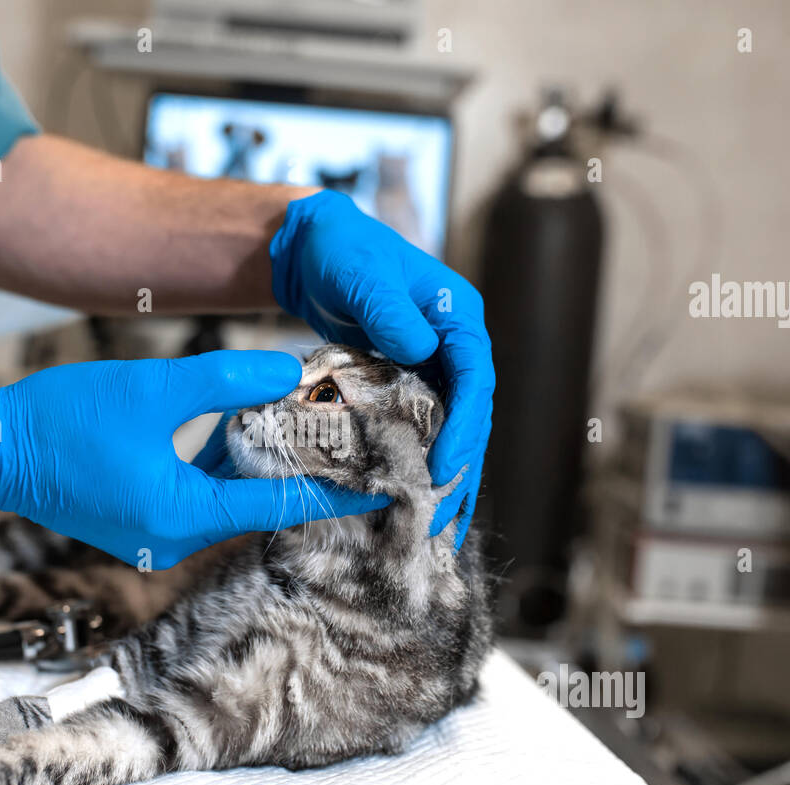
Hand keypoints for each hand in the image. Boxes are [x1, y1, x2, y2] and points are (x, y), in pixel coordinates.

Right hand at [0, 351, 388, 568]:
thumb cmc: (61, 421)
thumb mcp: (153, 390)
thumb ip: (225, 380)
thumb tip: (287, 371)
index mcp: (183, 515)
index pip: (281, 506)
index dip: (337, 492)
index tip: (386, 485)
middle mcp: (176, 537)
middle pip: (262, 507)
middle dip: (308, 476)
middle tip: (358, 446)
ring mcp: (158, 532)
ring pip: (233, 500)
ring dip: (266, 469)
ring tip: (315, 434)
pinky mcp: (144, 519)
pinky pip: (204, 496)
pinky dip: (229, 469)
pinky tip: (250, 434)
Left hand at [269, 190, 493, 548]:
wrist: (313, 250)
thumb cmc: (341, 252)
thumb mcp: (362, 274)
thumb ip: (387, 309)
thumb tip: (420, 349)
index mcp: (458, 318)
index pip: (476, 378)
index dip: (465, 426)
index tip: (445, 467)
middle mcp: (454, 347)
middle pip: (471, 416)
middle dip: (458, 470)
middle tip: (438, 519)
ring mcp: (434, 368)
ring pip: (450, 432)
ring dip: (444, 481)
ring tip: (433, 529)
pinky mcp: (408, 386)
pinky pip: (421, 432)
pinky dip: (419, 467)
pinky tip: (414, 505)